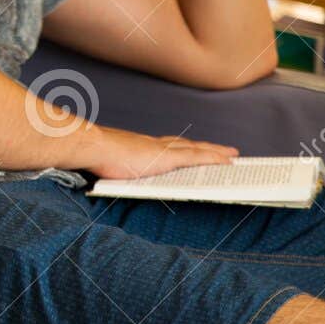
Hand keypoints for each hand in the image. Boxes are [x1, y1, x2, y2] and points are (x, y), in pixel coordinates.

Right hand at [88, 127, 237, 179]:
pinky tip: (228, 161)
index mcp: (140, 147)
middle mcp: (154, 145)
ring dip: (215, 152)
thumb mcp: (108, 164)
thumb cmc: (94, 157)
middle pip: (187, 145)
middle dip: (205, 148)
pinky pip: (197, 156)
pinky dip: (214, 158)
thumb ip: (115, 169)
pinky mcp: (167, 157)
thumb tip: (109, 179)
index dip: (184, 148)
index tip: (194, 148)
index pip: (168, 147)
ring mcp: (162, 150)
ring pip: (196, 149)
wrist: (92, 147)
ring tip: (232, 156)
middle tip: (224, 151)